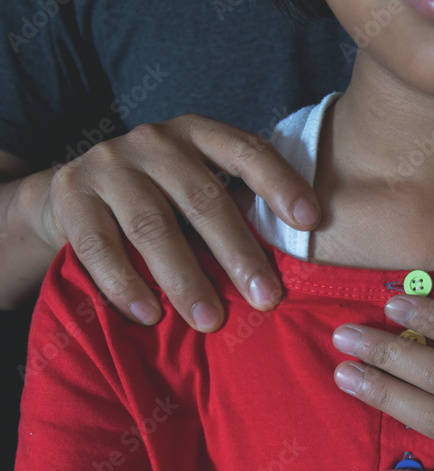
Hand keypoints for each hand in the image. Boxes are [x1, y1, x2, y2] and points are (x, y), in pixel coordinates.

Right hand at [35, 115, 321, 329]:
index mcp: (198, 134)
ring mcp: (108, 164)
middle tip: (267, 298)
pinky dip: (125, 285)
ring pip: (153, 227)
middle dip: (238, 253)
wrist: (73, 194)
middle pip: (203, 199)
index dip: (280, 183)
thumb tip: (298, 264)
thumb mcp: (200, 188)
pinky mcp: (70, 195)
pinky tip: (149, 315)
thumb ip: (238, 207)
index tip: (311, 221)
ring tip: (210, 320)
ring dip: (185, 279)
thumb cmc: (162, 200)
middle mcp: (154, 142)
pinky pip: (100, 246)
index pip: (246, 151)